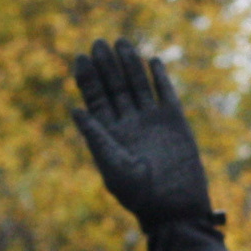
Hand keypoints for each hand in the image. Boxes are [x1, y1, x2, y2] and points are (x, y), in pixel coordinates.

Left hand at [68, 39, 228, 250]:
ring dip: (130, 65)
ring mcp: (152, 122)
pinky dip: (159, 78)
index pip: (95, 100)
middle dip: (107, 66)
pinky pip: (165, 94)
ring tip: (122, 43)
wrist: (174, 208)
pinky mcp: (175, 122)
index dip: (88, 79)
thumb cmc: (140, 194)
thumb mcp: (112, 166)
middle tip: (99, 43)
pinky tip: (152, 61)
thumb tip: (75, 109)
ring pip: (138, 85)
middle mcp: (129, 125)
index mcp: (110, 135)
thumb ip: (96, 136)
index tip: (81, 57)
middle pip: (115, 87)